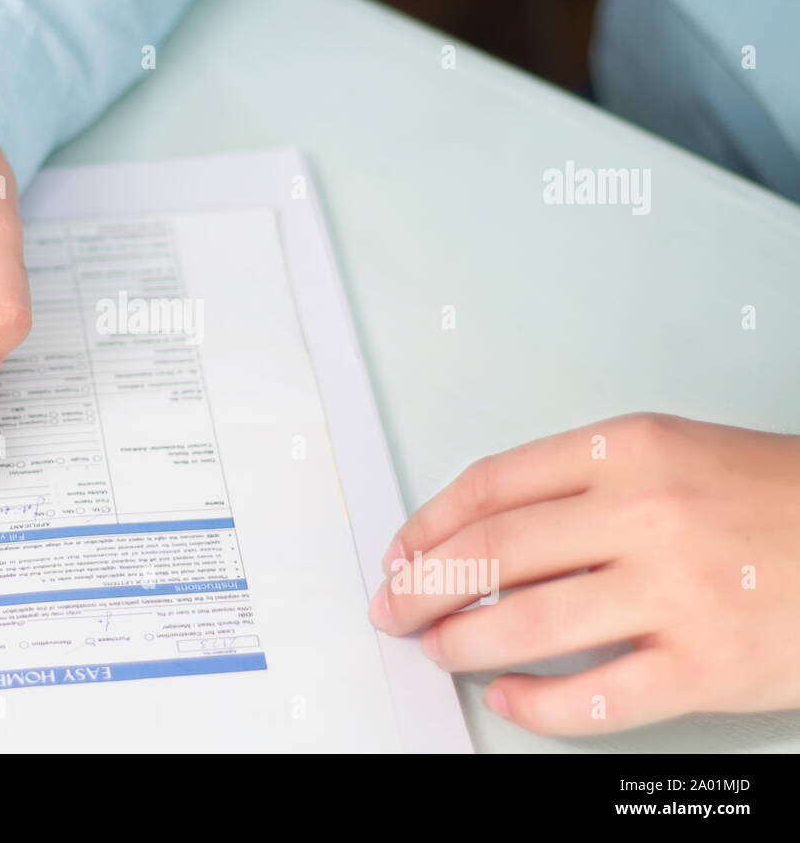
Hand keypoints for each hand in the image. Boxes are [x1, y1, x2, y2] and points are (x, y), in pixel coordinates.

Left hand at [369, 413, 799, 734]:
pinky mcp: (705, 666)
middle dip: (422, 588)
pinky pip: (594, 697)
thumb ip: (576, 484)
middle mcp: (645, 513)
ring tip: (438, 649)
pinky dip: (535, 705)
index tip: (400, 553)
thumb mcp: (669, 455)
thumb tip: (479, 534)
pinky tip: (510, 697)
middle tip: (392, 609)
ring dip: (462, 643)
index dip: (427, 525)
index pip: (491, 486)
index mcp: (628, 449)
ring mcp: (676, 592)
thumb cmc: (769, 499)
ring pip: (528, 624)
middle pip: (492, 553)